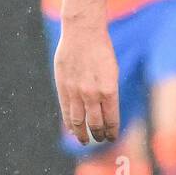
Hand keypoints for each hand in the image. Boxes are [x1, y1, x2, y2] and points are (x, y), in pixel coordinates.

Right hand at [54, 24, 119, 144]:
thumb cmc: (101, 51)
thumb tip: (106, 113)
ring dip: (83, 134)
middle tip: (101, 139)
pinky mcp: (63, 87)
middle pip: (96, 124)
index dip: (112, 132)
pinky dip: (70, 124)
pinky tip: (73, 131)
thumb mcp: (112, 73)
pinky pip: (66, 111)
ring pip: (79, 122)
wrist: (83, 33)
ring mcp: (76, 91)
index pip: (111, 119)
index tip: (112, 137)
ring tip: (85, 141)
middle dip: (99, 135)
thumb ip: (108, 93)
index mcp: (110, 90)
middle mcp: (93, 94)